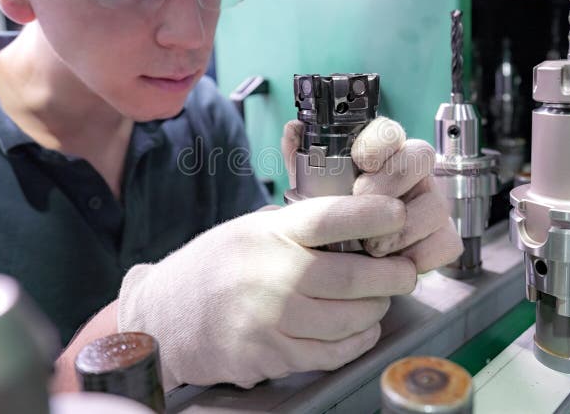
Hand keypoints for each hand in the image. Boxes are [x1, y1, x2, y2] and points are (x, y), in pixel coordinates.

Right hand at [117, 195, 415, 389]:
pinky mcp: (269, 355)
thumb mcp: (251, 229)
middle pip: (352, 276)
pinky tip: (360, 329)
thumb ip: (298, 228)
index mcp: (269, 233)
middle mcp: (270, 273)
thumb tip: (361, 227)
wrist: (164, 316)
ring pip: (348, 319)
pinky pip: (330, 353)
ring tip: (378, 300)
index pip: (330, 219)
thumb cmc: (215, 266)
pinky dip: (356, 341)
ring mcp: (269, 318)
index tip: (398, 214)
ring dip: (375, 310)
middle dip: (392, 275)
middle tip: (404, 272)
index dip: (372, 215)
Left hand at [283, 117, 461, 272]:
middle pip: (420, 158)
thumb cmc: (334, 218)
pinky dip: (423, 255)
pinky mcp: (441, 236)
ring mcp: (430, 203)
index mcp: (383, 154)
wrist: (343, 259)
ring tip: (372, 246)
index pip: (391, 131)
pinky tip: (398, 262)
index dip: (378, 142)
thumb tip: (293, 129)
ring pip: (435, 204)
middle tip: (362, 203)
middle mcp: (412, 173)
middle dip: (389, 183)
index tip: (361, 160)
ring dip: (403, 229)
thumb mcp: (311, 189)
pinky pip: (447, 241)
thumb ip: (301, 159)